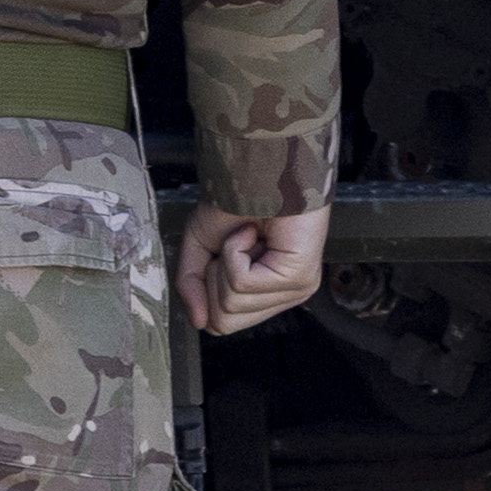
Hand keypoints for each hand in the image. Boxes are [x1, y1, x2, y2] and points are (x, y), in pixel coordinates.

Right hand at [182, 206, 328, 333]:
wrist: (258, 167)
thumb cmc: (236, 199)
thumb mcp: (201, 245)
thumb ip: (192, 285)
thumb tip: (196, 321)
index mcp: (264, 293)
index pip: (222, 324)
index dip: (206, 291)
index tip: (218, 256)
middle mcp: (282, 296)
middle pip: (224, 322)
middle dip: (214, 279)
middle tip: (232, 246)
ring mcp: (294, 290)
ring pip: (231, 303)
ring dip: (226, 260)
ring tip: (246, 234)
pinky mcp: (297, 278)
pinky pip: (242, 282)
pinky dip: (235, 250)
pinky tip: (252, 232)